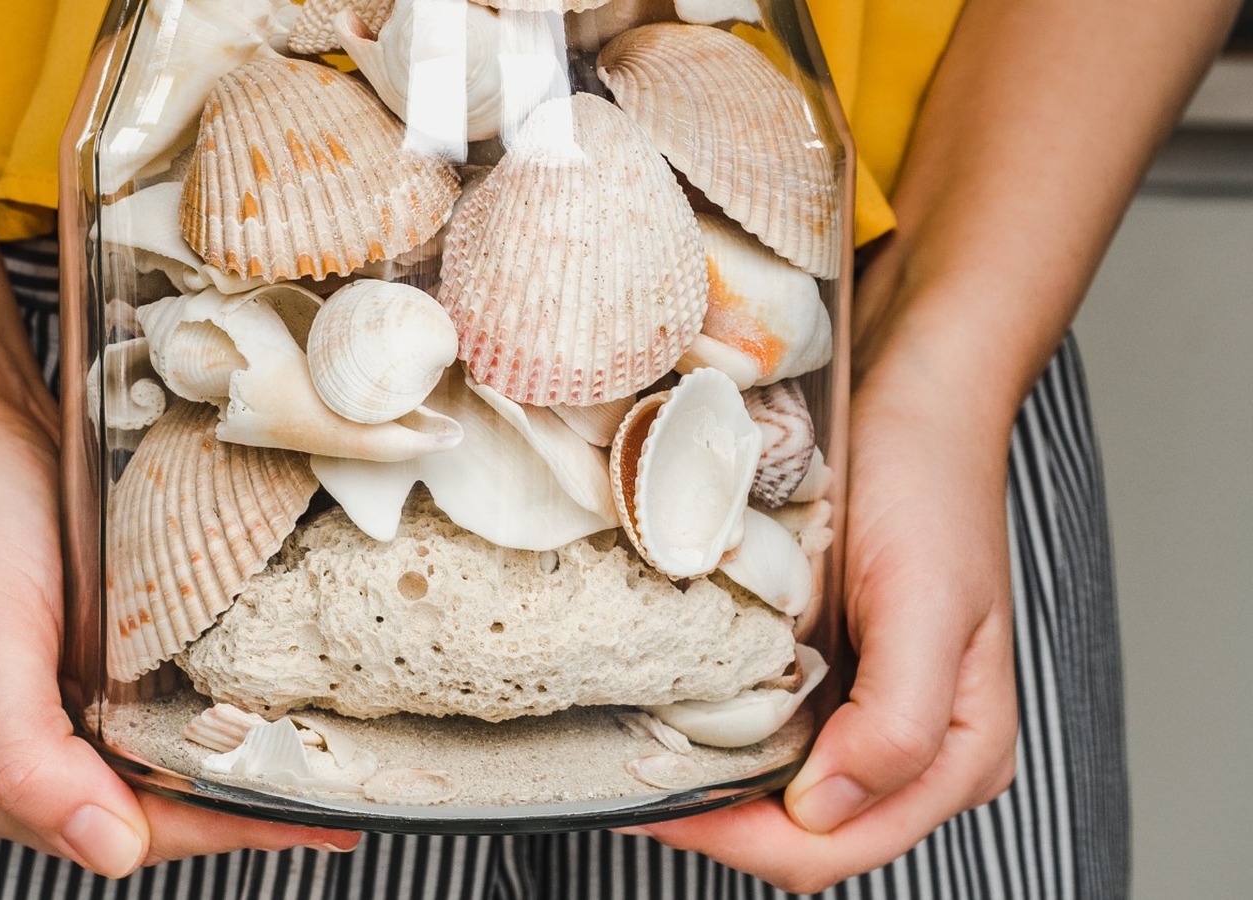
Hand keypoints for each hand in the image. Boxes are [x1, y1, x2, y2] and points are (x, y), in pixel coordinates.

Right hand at [0, 397, 358, 877]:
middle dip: (238, 804)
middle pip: (148, 811)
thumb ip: (28, 758)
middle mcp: (15, 766)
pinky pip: (164, 712)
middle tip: (337, 800)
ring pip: (163, 766)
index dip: (211, 826)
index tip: (299, 816)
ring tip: (326, 767)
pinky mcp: (91, 669)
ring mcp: (57, 716)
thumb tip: (107, 851)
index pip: (116, 833)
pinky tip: (275, 713)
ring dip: (238, 765)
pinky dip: (217, 716)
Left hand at [617, 370, 1018, 893]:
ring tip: (628, 754)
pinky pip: (764, 737)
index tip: (651, 803)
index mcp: (959, 757)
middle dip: (713, 821)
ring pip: (774, 796)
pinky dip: (712, 737)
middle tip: (618, 779)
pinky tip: (663, 714)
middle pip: (798, 838)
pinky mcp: (827, 679)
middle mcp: (912, 754)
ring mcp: (864, 719)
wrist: (913, 405)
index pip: (832, 846)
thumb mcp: (930, 604)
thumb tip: (827, 808)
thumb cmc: (931, 493)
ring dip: (705, 785)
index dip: (738, 839)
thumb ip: (901, 722)